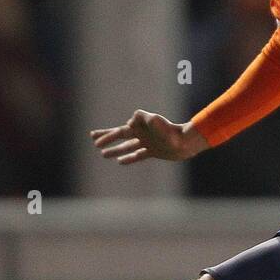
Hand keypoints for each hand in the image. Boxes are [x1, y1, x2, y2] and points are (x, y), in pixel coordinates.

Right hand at [90, 111, 208, 164]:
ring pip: (127, 147)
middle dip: (107, 138)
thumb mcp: (156, 121)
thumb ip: (144, 118)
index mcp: (139, 127)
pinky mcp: (153, 151)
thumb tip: (132, 118)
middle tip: (93, 140)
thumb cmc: (171, 131)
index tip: (95, 140)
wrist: (186, 142)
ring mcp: (147, 142)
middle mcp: (142, 133)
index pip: (119, 131)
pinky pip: (138, 155)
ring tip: (103, 154)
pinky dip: (129, 158)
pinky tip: (120, 161)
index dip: (107, 136)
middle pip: (120, 136)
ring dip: (115, 150)